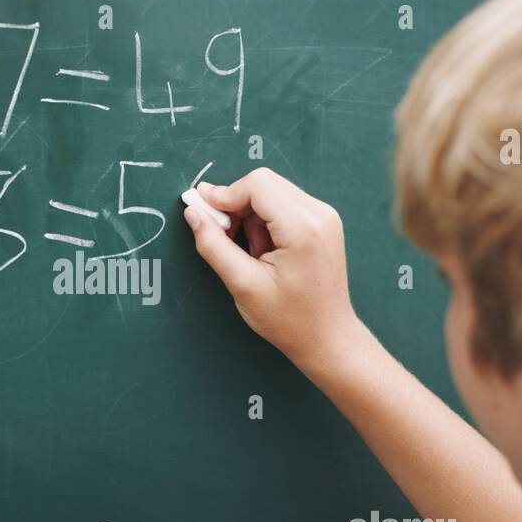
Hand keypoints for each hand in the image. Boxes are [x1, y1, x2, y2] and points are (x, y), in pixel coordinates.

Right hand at [183, 167, 362, 375]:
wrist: (328, 338)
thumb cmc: (291, 320)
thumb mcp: (243, 285)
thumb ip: (214, 245)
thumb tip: (193, 214)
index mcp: (304, 227)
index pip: (256, 185)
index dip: (223, 195)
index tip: (201, 213)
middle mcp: (319, 213)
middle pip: (264, 183)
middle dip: (235, 204)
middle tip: (221, 236)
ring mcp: (324, 216)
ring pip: (272, 192)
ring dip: (249, 215)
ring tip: (249, 253)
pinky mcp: (322, 223)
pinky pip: (284, 204)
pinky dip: (264, 220)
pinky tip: (262, 250)